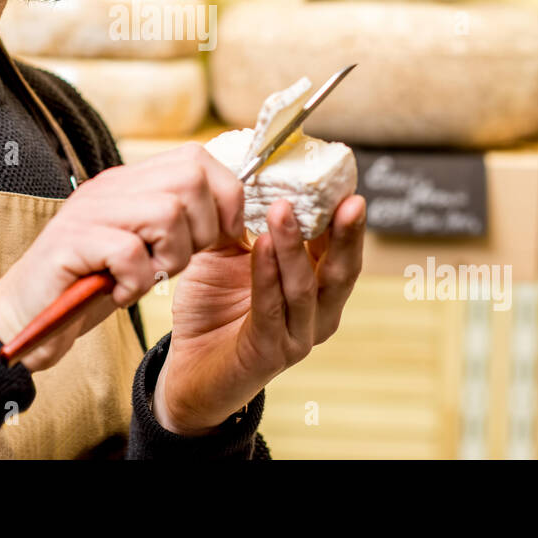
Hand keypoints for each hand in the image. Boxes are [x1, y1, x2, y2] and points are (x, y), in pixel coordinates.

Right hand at [0, 143, 244, 371]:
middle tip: (173, 261)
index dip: (223, 197)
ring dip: (169, 258)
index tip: (220, 237)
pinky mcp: (71, 242)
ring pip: (168, 212)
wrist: (24, 318)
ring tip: (143, 278)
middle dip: (201, 229)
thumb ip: (176, 225)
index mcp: (128, 183)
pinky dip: (135, 282)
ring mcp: (88, 211)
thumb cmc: (88, 286)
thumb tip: (231, 217)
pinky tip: (117, 292)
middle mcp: (109, 187)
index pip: (196, 158)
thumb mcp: (143, 249)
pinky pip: (131, 252)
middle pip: (190, 178)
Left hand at [154, 194, 366, 434]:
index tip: (345, 180)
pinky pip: (272, 309)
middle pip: (342, 269)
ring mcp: (298, 335)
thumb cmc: (212, 305)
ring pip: (305, 287)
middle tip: (348, 198)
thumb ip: (241, 219)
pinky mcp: (270, 353)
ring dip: (295, 246)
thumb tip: (243, 170)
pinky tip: (263, 245)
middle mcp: (318, 312)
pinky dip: (268, 275)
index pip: (339, 246)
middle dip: (346, 232)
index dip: (345, 215)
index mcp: (316, 285)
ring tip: (283, 208)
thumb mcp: (227, 252)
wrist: (188, 366)